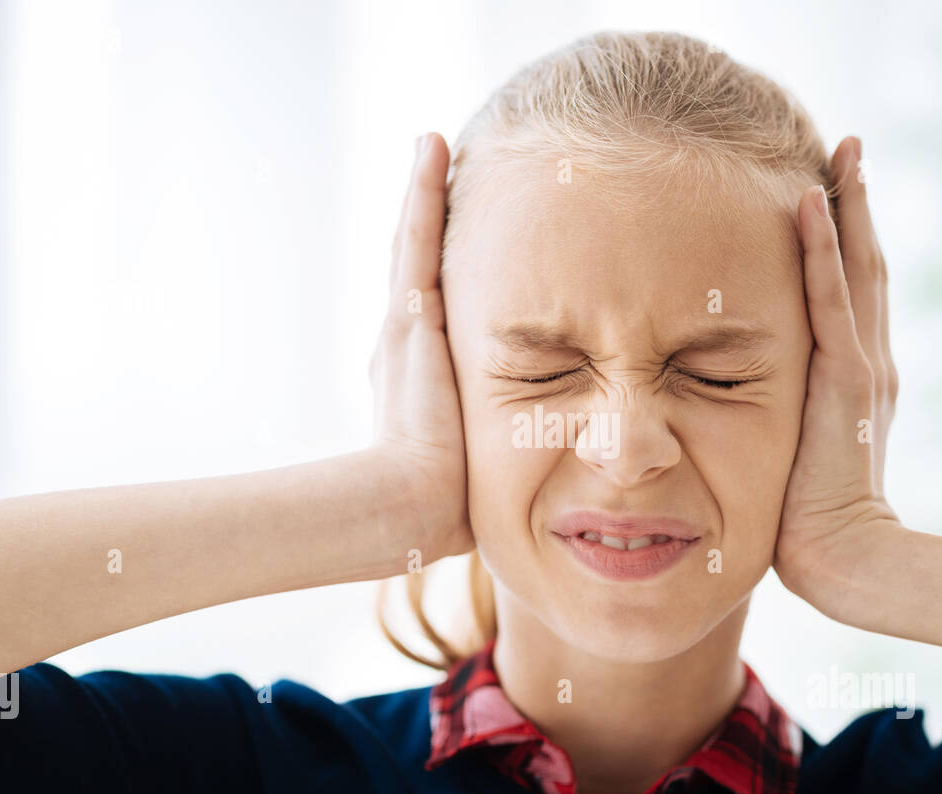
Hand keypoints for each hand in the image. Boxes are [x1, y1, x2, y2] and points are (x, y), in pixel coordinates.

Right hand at [368, 133, 473, 560]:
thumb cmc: (447, 497)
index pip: (433, 304)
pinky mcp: (410, 313)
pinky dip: (424, 191)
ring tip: (435, 145)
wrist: (412, 501)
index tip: (458, 230)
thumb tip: (537, 450)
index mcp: (418, 372)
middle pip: (417, 263)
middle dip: (428, 218)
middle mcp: (403, 340)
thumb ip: (496, 438)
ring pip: (416, 241)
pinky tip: (433, 148)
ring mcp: (403, 322)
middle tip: (440, 167)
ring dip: (425, 192)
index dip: (441, 265)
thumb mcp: (477, 456)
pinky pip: (419, 237)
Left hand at [774, 136, 901, 618]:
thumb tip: (736, 405)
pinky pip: (830, 300)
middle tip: (847, 149)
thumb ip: (788, 421)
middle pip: (865, 265)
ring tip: (841, 150)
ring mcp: (862, 366)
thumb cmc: (806, 519)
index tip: (830, 193)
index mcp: (858, 376)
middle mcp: (869, 360)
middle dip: (857, 205)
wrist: (841, 556)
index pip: (851, 293)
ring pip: (857, 268)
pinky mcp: (847, 378)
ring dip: (848, 206)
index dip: (846, 242)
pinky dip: (822, 249)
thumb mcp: (795, 454)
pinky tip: (808, 201)